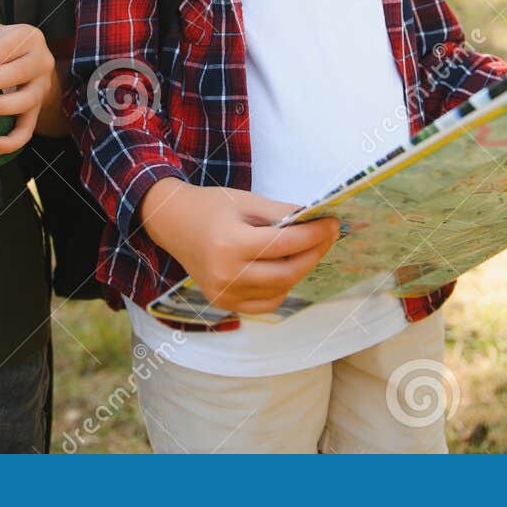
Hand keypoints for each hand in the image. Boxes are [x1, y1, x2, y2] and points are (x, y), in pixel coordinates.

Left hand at [0, 16, 55, 156]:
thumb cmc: (3, 47)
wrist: (30, 63)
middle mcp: (40, 61)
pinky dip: (10, 141)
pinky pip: (27, 130)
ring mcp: (40, 88)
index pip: (4, 49)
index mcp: (27, 38)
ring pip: (24, 101)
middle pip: (17, 72)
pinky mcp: (37, 111)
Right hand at [137, 180, 341, 314]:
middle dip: (314, 254)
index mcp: (230, 244)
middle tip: (329, 237)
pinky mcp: (224, 304)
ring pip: (280, 290)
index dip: (314, 235)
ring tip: (309, 250)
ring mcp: (224, 294)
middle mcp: (226, 274)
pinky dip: (282, 288)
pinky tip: (286, 269)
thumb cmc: (211, 207)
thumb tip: (317, 222)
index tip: (332, 224)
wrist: (173, 224)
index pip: (284, 244)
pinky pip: (266, 304)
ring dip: (301, 270)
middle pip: (286, 273)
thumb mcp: (246, 202)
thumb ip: (282, 213)